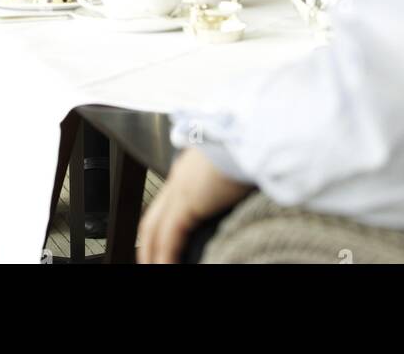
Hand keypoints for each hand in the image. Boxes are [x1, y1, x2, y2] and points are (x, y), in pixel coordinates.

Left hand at [136, 149, 251, 263]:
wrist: (255, 134)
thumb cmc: (255, 147)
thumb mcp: (239, 171)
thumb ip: (228, 190)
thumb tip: (234, 202)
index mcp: (191, 167)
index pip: (167, 202)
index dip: (162, 224)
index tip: (163, 243)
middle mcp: (180, 175)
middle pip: (152, 217)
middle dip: (148, 243)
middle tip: (151, 261)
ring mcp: (180, 186)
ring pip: (154, 229)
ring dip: (151, 253)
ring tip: (155, 268)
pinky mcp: (186, 199)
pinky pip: (168, 238)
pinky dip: (164, 256)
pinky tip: (165, 267)